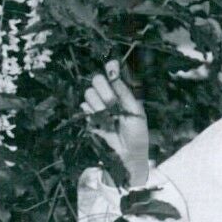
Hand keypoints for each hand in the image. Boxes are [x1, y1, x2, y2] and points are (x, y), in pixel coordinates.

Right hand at [81, 59, 149, 186]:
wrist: (128, 154)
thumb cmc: (137, 133)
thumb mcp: (136, 111)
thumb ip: (124, 93)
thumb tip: (115, 73)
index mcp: (122, 92)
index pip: (112, 73)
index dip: (110, 68)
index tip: (111, 67)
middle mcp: (108, 96)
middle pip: (97, 80)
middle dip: (105, 91)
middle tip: (113, 105)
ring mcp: (98, 106)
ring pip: (89, 93)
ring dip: (99, 105)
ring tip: (110, 118)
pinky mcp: (89, 117)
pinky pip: (84, 107)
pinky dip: (92, 114)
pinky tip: (102, 123)